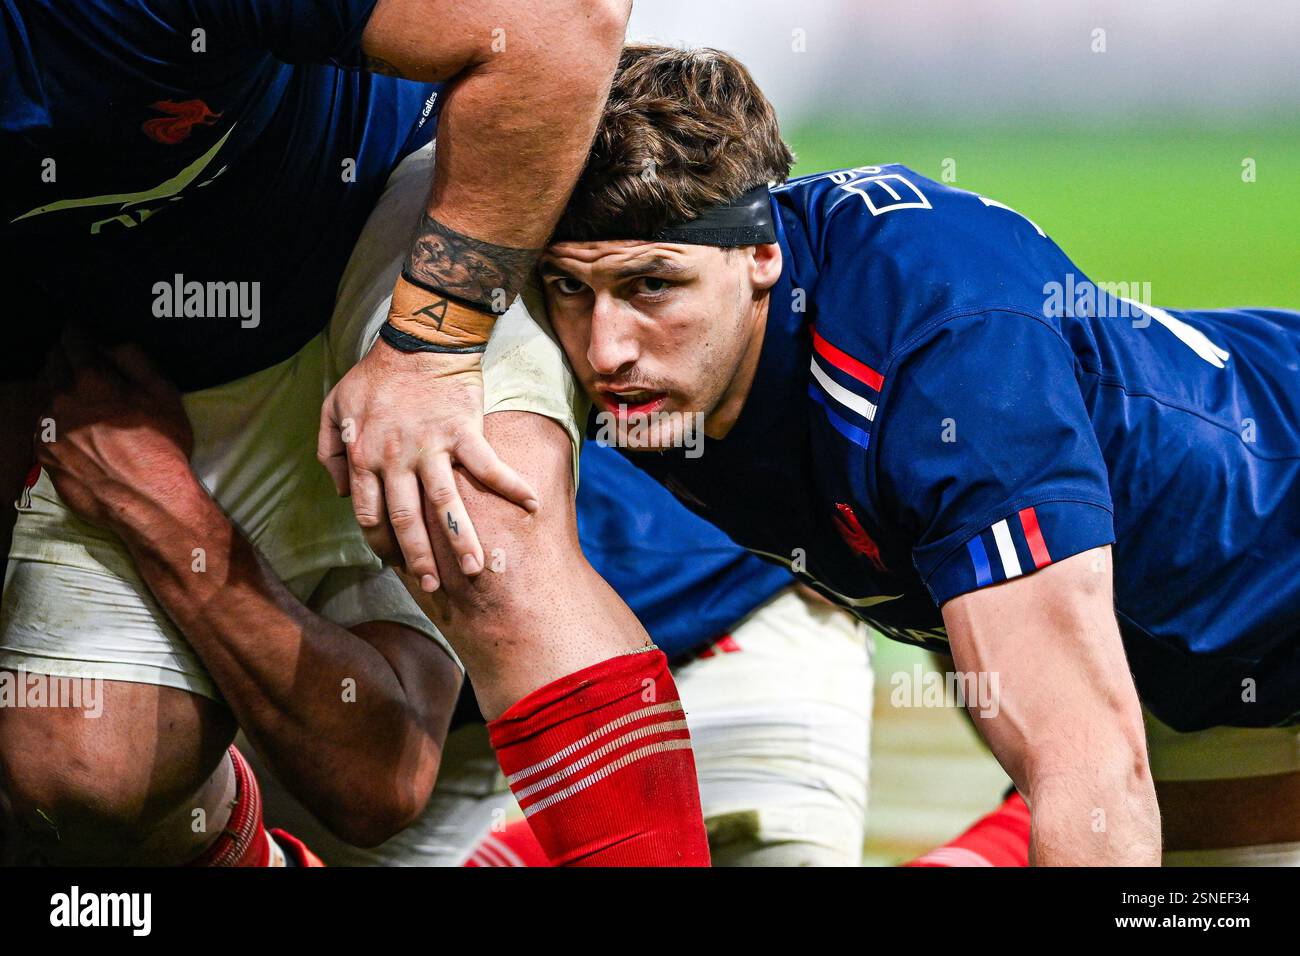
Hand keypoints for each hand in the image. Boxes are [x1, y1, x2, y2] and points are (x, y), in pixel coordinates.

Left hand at [35, 337, 198, 537]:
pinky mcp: (42, 451)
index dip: (77, 332)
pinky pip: (40, 420)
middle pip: (52, 361)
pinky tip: (71, 422)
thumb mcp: (165, 394)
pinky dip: (52, 414)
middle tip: (79, 358)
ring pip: (43, 390)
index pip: (73, 340)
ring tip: (75, 391)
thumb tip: (109, 342)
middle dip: (64, 355)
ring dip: (56, 383)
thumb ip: (135, 359)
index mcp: (92, 380)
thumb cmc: (162, 447)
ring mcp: (47, 426)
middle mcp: (61, 398)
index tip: (81, 330)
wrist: (147, 501)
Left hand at [317, 336, 537, 590]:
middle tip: (436, 585)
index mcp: (364, 456)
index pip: (369, 514)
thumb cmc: (375, 374)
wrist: (418, 340)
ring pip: (445, 504)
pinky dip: (511, 486)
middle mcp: (396, 459)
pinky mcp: (464, 432)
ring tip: (475, 568)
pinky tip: (531, 506)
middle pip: (407, 519)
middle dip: (421, 557)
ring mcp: (432, 447)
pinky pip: (489, 466)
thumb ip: (330, 452)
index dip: (382, 544)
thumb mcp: (335, 407)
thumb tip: (343, 493)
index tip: (396, 564)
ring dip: (461, 539)